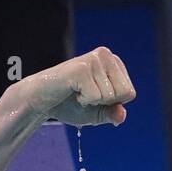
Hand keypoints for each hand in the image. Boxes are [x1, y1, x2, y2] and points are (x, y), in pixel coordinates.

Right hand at [18, 46, 135, 125]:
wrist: (41, 101)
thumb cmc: (70, 104)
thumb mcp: (98, 113)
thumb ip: (113, 114)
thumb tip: (122, 115)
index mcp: (113, 62)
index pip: (130, 93)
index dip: (112, 103)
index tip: (94, 96)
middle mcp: (105, 55)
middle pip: (124, 93)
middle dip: (105, 102)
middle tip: (85, 94)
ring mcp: (93, 59)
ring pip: (109, 95)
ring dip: (92, 101)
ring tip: (77, 91)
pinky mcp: (81, 67)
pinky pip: (96, 96)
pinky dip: (84, 101)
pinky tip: (72, 90)